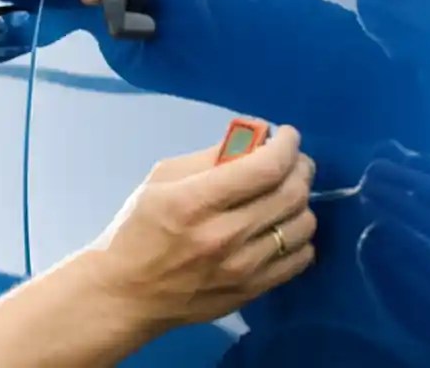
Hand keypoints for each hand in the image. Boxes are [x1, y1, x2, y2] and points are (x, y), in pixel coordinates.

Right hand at [83, 125, 317, 331]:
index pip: (264, 168)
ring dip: (300, 201)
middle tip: (291, 159)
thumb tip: (255, 138)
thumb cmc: (138, 228)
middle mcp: (223, 236)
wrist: (127, 294)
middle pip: (291, 194)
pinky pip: (301, 258)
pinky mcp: (252, 291)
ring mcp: (242, 269)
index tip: (286, 134)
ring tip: (283, 194)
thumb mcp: (160, 179)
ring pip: (303, 225)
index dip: (285, 144)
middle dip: (299, 166)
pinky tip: (279, 227)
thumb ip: (209, 157)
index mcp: (193, 202)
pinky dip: (299, 236)